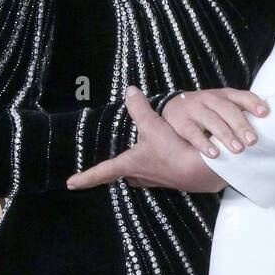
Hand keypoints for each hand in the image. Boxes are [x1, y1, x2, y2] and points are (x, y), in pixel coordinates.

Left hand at [65, 86, 226, 192]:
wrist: (203, 169)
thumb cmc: (173, 150)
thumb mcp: (153, 125)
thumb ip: (140, 109)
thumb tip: (129, 90)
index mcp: (131, 165)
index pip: (103, 172)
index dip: (86, 177)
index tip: (71, 183)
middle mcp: (142, 175)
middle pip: (124, 175)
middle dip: (119, 172)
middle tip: (112, 169)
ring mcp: (159, 179)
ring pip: (143, 176)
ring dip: (140, 169)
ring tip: (140, 162)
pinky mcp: (174, 179)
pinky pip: (160, 173)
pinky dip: (159, 166)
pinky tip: (167, 160)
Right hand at [161, 87, 268, 156]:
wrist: (173, 106)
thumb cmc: (208, 110)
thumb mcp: (224, 106)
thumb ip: (242, 113)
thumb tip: (269, 128)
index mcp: (225, 95)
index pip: (241, 96)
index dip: (253, 104)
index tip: (264, 114)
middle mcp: (210, 99)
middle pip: (228, 110)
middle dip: (241, 125)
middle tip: (253, 141)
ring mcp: (195, 109)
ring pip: (212, 121)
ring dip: (226, 135)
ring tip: (238, 149)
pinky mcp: (181, 122)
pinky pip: (193, 133)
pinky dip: (204, 144)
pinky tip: (214, 154)